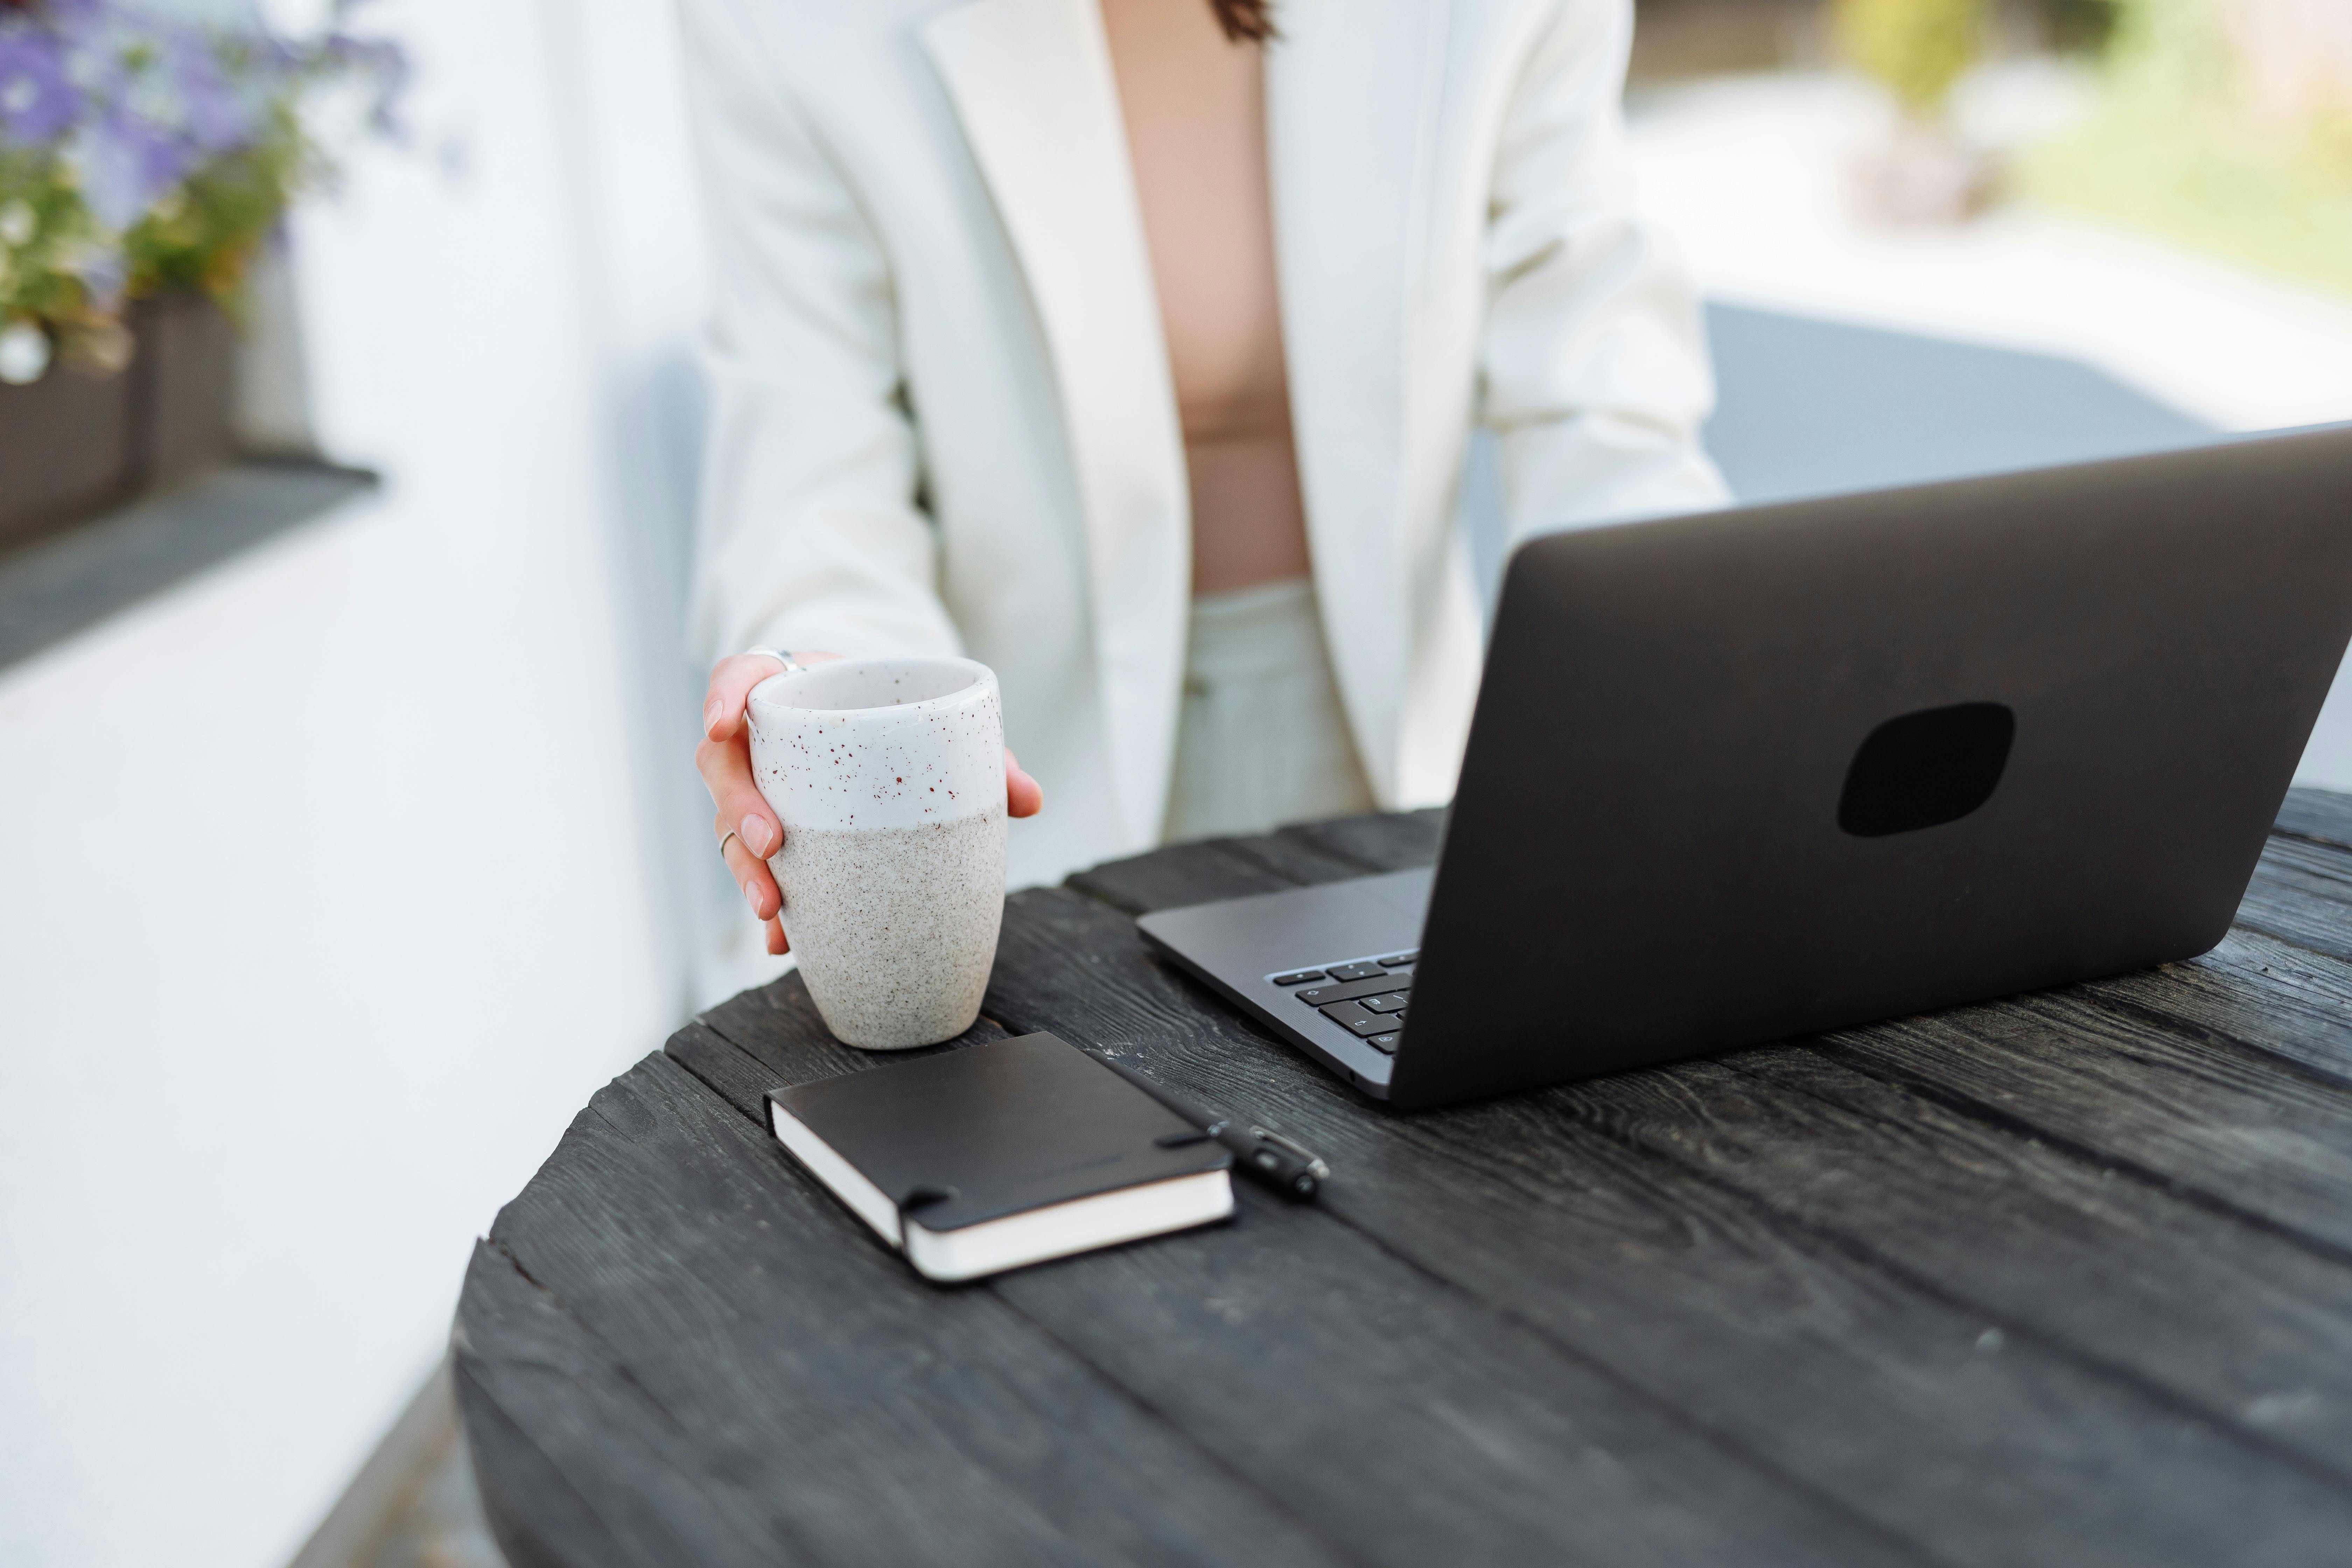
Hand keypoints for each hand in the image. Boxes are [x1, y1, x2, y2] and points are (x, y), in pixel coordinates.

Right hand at [698, 652, 1043, 954]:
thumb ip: (981, 754)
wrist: (886, 730)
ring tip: (772, 909)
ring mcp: (758, 788)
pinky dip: (772, 907)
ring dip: (746, 869)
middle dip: (738, 806)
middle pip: (723, 765)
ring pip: (729, 827)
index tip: (722, 725)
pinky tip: (784, 941)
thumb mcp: (937, 723)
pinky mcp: (766, 834)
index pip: (737, 676)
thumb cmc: (901, 718)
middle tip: (770, 843)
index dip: (721, 697)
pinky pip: (757, 870)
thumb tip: (1030, 800)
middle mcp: (761, 739)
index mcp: (795, 690)